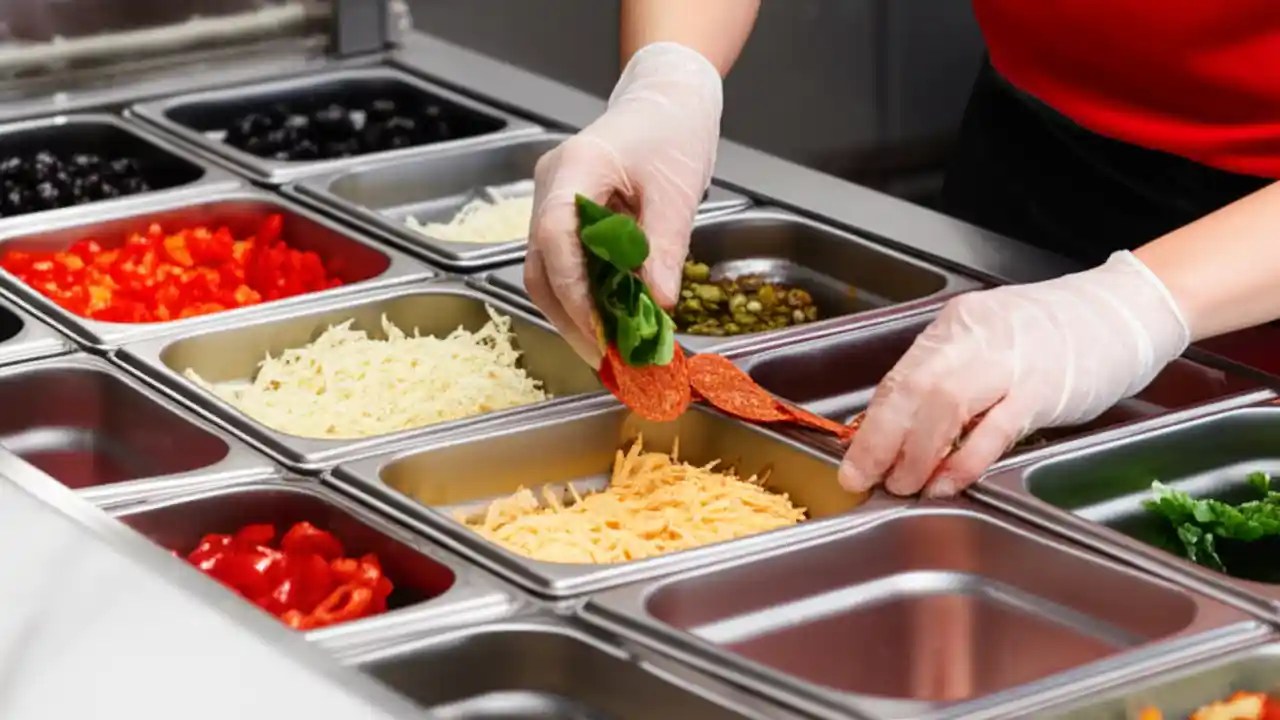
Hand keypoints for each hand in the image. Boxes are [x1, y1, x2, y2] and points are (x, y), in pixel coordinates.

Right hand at [526, 41, 722, 366]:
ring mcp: (550, 202)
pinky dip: (584, 297)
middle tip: (606, 357)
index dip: (573, 291)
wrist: (667, 101)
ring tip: (609, 350)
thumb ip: (664, 247)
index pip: (555, 237)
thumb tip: (658, 305)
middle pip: (541, 265)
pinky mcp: (563, 217)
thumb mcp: (677, 191)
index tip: (600, 332)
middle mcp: (550, 187)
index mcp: (575, 168)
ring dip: (574, 314)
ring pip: (546, 271)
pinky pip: (564, 265)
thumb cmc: (673, 132)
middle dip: (570, 317)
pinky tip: (609, 322)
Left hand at [840, 251, 1189, 497]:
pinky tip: (947, 483)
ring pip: (943, 408)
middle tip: (862, 478)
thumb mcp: (991, 341)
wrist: (1122, 311)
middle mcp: (976, 338)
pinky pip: (993, 430)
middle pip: (911, 392)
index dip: (871, 423)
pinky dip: (964, 460)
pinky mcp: (1043, 389)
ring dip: (916, 454)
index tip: (852, 459)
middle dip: (879, 442)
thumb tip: (902, 427)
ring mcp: (1010, 362)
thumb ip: (950, 376)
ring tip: (902, 486)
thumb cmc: (1055, 332)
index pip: (900, 377)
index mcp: (956, 326)